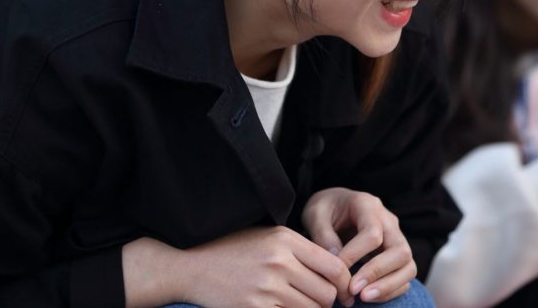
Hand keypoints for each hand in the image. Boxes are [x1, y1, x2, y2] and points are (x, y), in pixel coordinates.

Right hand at [123, 227, 351, 307]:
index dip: (345, 283)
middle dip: (329, 302)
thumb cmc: (234, 249)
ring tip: (300, 305)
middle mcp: (279, 261)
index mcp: (285, 239)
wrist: (193, 266)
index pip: (334, 266)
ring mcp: (267, 287)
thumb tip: (336, 270)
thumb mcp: (268, 237)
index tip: (344, 292)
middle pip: (327, 293)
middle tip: (322, 303)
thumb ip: (300, 250)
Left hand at [302, 188, 414, 303]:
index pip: (373, 233)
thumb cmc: (325, 210)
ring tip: (362, 298)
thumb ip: (323, 235)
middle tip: (352, 290)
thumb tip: (337, 263)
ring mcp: (396, 239)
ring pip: (408, 266)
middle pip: (400, 250)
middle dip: (377, 273)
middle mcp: (389, 221)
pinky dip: (389, 290)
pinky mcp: (397, 256)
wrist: (335, 206)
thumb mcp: (315, 214)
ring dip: (387, 286)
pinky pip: (404, 277)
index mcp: (368, 205)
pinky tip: (367, 297)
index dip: (355, 255)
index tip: (335, 270)